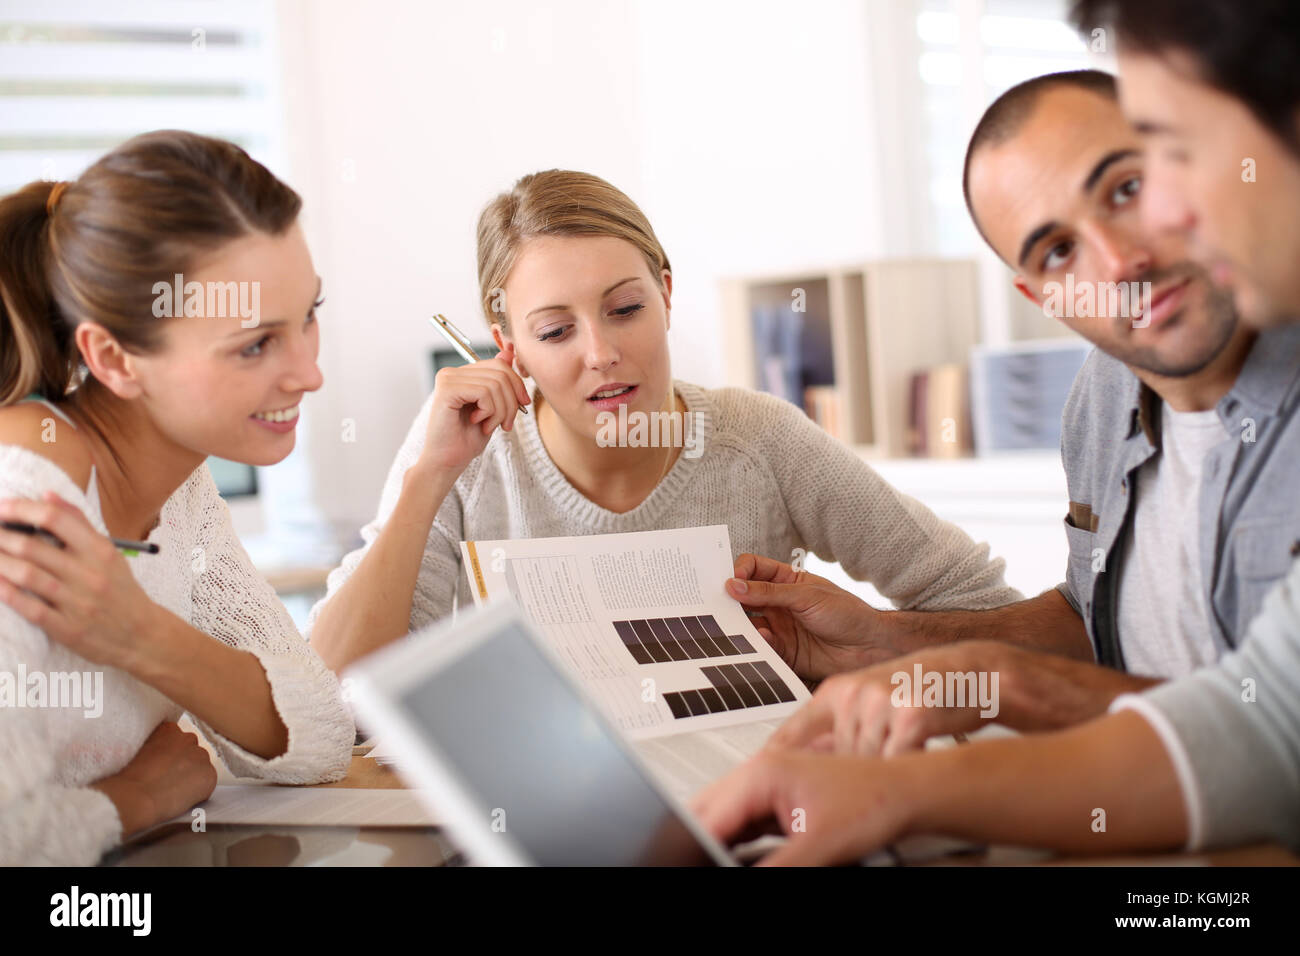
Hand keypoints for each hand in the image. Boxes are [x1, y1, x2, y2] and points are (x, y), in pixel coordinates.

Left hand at [0, 492, 158, 671]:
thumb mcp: (108, 553)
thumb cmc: (121, 590)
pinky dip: (8, 594)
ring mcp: (78, 602)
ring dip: (0, 562)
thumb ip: (79, 523)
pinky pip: (31, 608)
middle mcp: (90, 574)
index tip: (2, 507)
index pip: (55, 519)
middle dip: (1, 537)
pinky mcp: (68, 628)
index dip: (22, 510)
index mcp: (100, 551)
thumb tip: (47, 495)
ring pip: (27, 575)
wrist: (142, 635)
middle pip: (33, 547)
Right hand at [90, 722, 217, 836]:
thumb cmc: (128, 778)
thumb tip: (160, 756)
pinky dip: (199, 792)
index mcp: (169, 729)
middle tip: (169, 779)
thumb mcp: (137, 750)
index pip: (178, 741)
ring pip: (201, 767)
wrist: (134, 795)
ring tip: (173, 789)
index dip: (172, 757)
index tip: (163, 767)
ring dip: (193, 776)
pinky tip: (181, 797)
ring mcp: (201, 756)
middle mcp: (188, 738)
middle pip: (192, 752)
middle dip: (185, 764)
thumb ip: (155, 746)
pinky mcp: (210, 775)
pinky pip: (207, 784)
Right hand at [418, 343, 530, 474]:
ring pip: (495, 384)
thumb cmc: (467, 438)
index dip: (517, 384)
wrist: (448, 461)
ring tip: (489, 426)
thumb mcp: (493, 407)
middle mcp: (452, 372)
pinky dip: (489, 411)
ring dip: (500, 411)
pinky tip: (478, 422)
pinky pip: (484, 392)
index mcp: (462, 374)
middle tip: (505, 424)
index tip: (522, 405)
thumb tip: (508, 353)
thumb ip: (498, 382)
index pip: (500, 364)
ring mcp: (448, 379)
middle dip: (511, 402)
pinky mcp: (446, 390)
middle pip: (500, 372)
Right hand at [692, 748, 917, 865]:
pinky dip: (734, 845)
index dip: (697, 844)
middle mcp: (758, 773)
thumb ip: (776, 867)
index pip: (710, 816)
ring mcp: (766, 786)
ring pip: (722, 819)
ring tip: (711, 861)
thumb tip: (738, 875)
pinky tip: (733, 860)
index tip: (693, 862)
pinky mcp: (776, 802)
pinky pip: (742, 825)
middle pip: (707, 812)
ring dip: (716, 841)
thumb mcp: (819, 845)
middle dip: (699, 839)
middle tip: (697, 862)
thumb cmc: (874, 800)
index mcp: (761, 772)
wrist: (904, 793)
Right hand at [726, 553, 897, 680]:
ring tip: (736, 625)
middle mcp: (779, 603)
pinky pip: (761, 646)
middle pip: (745, 597)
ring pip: (748, 623)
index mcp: (786, 580)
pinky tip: (763, 639)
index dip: (739, 572)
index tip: (730, 582)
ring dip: (740, 624)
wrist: (869, 647)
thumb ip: (769, 591)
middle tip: (717, 604)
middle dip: (730, 600)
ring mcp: (779, 627)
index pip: (753, 569)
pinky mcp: (782, 651)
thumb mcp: (806, 596)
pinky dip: (757, 642)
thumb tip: (733, 585)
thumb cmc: (846, 613)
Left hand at [766, 644, 998, 754]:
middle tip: (880, 759)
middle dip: (856, 771)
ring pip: (868, 766)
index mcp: (837, 690)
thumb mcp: (870, 700)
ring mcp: (881, 704)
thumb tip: (808, 762)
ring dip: (886, 767)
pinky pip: (897, 764)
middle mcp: (853, 695)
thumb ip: (840, 727)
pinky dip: (908, 766)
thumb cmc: (921, 689)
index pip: (795, 731)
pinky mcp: (911, 716)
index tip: (761, 773)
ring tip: (904, 745)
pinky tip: (918, 749)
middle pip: (838, 761)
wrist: (970, 672)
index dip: (779, 757)